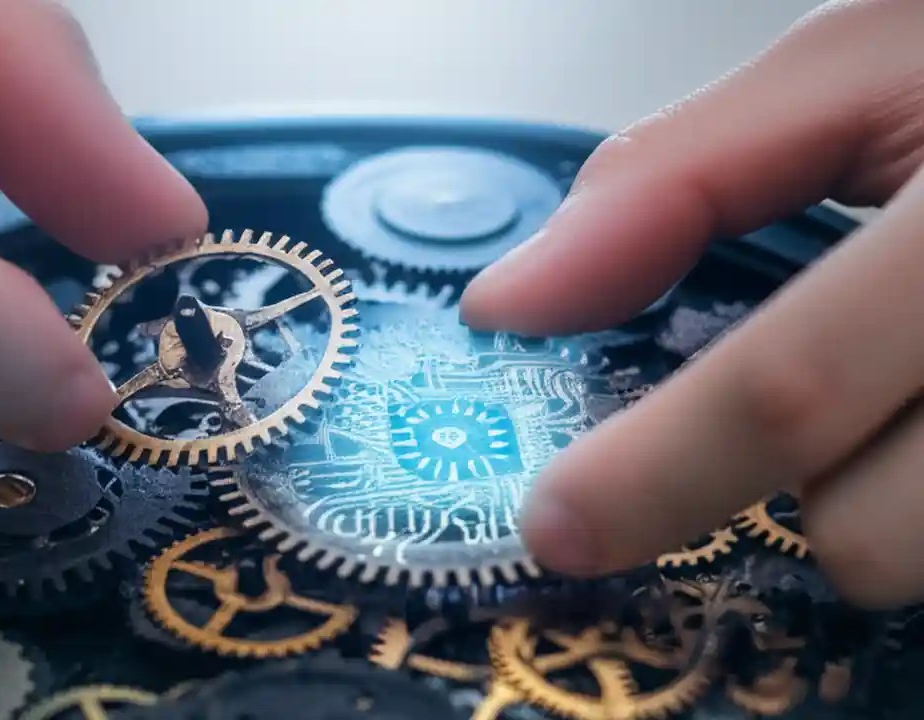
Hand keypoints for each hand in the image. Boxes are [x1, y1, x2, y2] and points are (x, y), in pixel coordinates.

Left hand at [460, 0, 923, 608]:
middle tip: (811, 403)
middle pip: (872, 533)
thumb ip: (679, 181)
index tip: (559, 522)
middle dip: (797, 489)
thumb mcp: (857, 73)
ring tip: (908, 383)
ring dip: (885, 496)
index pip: (792, 388)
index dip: (654, 473)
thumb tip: (516, 301)